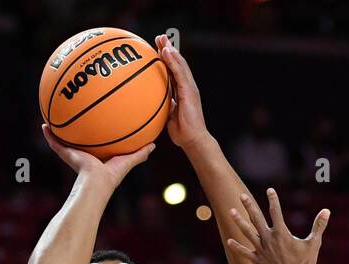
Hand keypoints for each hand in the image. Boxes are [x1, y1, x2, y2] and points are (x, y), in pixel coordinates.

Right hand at [41, 124, 153, 185]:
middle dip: (75, 131)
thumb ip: (140, 154)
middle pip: (78, 140)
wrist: (96, 181)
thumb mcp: (128, 160)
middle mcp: (84, 155)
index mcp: (97, 158)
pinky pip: (55, 143)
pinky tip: (44, 125)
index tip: (94, 125)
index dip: (95, 135)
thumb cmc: (112, 175)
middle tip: (72, 117)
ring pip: (64, 140)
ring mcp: (74, 155)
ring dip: (58, 130)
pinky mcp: (66, 155)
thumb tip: (153, 145)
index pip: (96, 144)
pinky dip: (49, 135)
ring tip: (52, 117)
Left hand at [154, 34, 207, 149]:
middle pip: (177, 64)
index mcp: (183, 91)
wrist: (193, 140)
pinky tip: (167, 51)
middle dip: (169, 49)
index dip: (167, 59)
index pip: (174, 71)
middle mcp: (187, 86)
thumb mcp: (169, 116)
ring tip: (163, 39)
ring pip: (180, 64)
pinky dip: (173, 61)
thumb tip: (154, 103)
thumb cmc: (182, 132)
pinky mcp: (189, 91)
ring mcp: (190, 88)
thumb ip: (165, 106)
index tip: (158, 48)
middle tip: (160, 37)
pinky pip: (180, 73)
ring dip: (171, 50)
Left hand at [226, 188, 329, 263]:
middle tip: (241, 195)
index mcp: (281, 234)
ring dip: (239, 221)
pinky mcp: (257, 261)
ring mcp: (261, 250)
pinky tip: (228, 240)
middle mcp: (269, 239)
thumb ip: (319, 226)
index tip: (269, 190)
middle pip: (256, 219)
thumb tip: (327, 211)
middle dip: (249, 206)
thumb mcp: (314, 244)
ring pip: (248, 232)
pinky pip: (245, 253)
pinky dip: (237, 247)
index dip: (273, 199)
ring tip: (231, 211)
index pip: (276, 212)